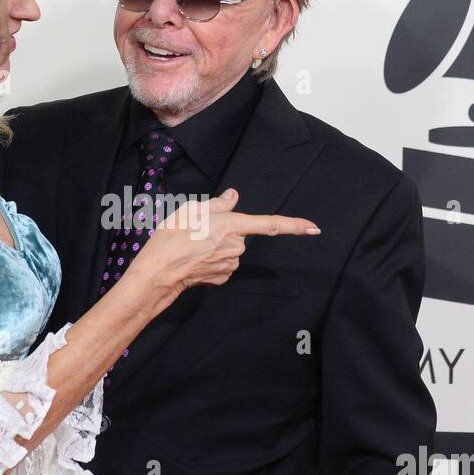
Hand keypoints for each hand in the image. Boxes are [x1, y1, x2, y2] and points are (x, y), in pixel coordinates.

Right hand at [128, 188, 319, 296]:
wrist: (159, 272)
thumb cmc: (171, 238)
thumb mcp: (191, 210)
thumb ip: (218, 204)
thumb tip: (233, 197)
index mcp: (232, 225)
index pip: (270, 224)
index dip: (294, 226)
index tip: (314, 228)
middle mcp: (236, 246)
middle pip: (239, 234)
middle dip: (224, 230)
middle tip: (197, 230)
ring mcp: (230, 264)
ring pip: (230, 249)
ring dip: (216, 245)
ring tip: (192, 245)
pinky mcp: (222, 277)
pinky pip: (223, 263)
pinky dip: (211, 259)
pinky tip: (194, 258)